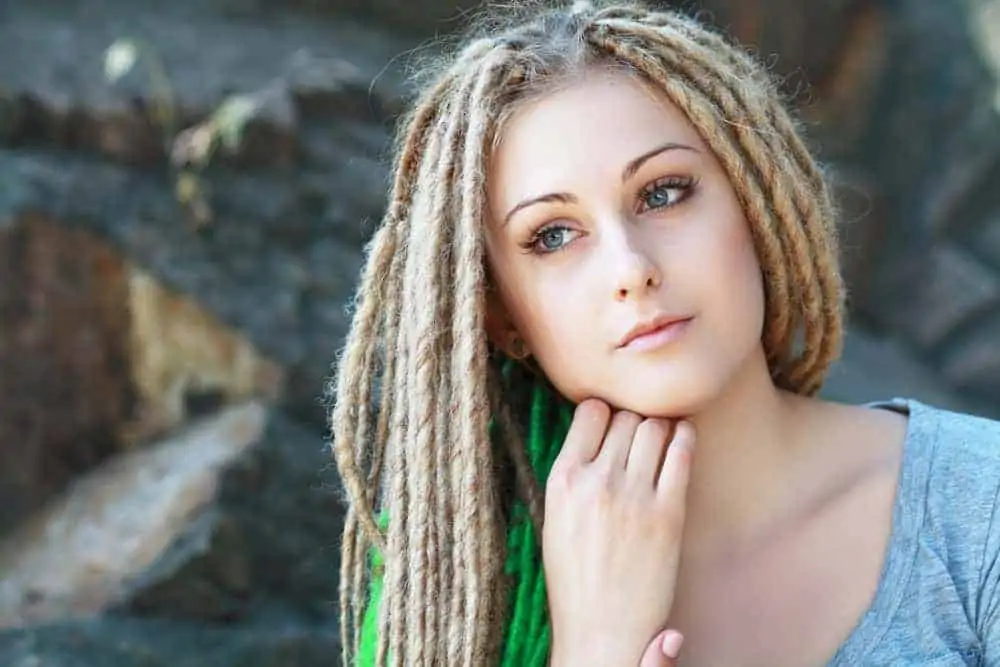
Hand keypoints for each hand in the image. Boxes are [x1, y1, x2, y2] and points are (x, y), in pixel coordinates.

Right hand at [543, 399, 694, 665]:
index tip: (615, 419)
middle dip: (636, 419)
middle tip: (643, 431)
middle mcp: (596, 481)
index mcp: (562, 479)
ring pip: (654, 427)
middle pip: (627, 416)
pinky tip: (685, 438)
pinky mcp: (668, 514)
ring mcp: (634, 496)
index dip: (606, 411)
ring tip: (665, 433)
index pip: (591, 411)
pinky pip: (682, 455)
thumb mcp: (555, 517)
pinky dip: (686, 438)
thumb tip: (599, 429)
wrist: (602, 631)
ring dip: (661, 426)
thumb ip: (574, 474)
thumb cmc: (576, 578)